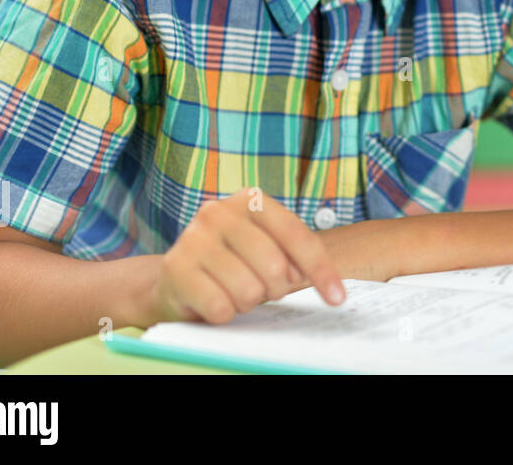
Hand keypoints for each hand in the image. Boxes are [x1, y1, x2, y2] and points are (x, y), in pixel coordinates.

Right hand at [142, 187, 345, 325]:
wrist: (175, 278)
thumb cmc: (234, 263)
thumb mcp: (268, 248)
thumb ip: (297, 255)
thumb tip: (330, 285)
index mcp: (250, 200)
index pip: (296, 236)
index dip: (321, 270)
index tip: (337, 298)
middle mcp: (219, 212)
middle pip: (275, 266)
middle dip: (275, 289)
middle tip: (263, 289)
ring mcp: (194, 238)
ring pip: (249, 291)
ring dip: (247, 302)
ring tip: (234, 292)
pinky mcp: (176, 269)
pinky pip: (221, 308)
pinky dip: (224, 313)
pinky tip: (214, 300)